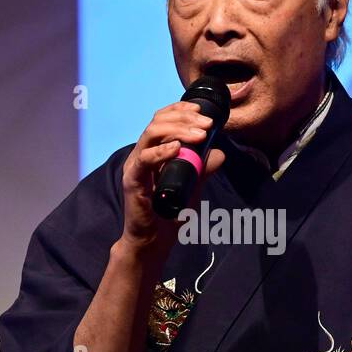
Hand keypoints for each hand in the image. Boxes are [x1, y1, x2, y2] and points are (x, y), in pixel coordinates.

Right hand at [119, 101, 226, 260]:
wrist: (154, 241)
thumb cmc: (169, 214)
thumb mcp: (193, 186)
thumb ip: (203, 169)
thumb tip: (220, 153)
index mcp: (154, 151)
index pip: (163, 119)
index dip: (181, 110)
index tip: (202, 112)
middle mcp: (143, 153)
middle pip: (158, 121)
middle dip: (185, 118)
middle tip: (207, 125)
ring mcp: (136, 165)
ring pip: (151, 134)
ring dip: (178, 130)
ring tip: (199, 135)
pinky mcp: (132, 179)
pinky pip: (144, 159)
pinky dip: (161, 151)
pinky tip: (177, 149)